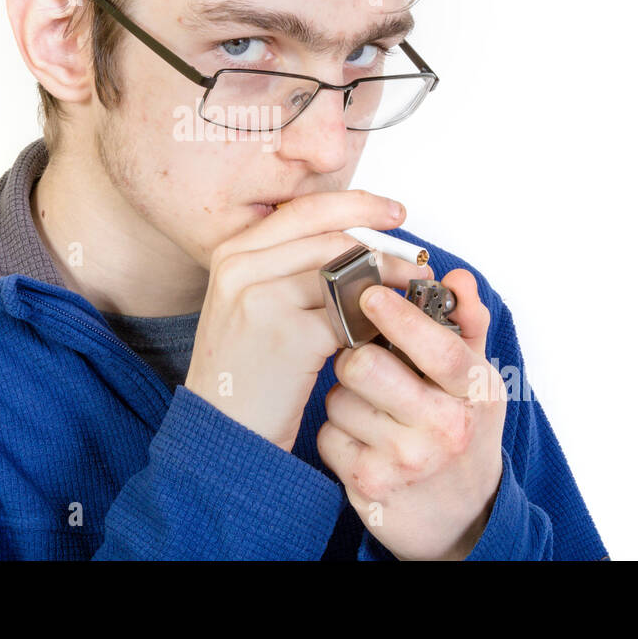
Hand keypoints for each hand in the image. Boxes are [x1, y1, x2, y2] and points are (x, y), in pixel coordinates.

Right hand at [184, 191, 433, 452]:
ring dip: (386, 286)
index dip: (358, 205)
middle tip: (417, 266)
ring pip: (343, 273)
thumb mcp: (247, 305)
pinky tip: (383, 336)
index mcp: (232, 252)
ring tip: (408, 300)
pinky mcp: (289, 335)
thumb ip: (284, 268)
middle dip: (384, 249)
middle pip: (330, 236)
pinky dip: (374, 325)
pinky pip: (349, 316)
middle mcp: (240, 267)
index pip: (305, 210)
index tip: (395, 213)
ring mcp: (261, 298)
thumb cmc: (243, 371)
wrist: (221, 433)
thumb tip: (352, 240)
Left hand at [317, 267, 506, 559]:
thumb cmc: (462, 432)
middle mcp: (444, 428)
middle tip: (366, 363)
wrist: (462, 516)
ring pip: (339, 398)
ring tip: (371, 408)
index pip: (438, 347)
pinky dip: (337, 432)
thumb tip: (458, 278)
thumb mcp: (476, 381)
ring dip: (346, 397)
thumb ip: (467, 324)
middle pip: (367, 366)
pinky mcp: (369, 485)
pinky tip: (361, 439)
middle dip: (357, 357)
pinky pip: (327, 433)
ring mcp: (406, 460)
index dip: (400, 317)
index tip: (370, 294)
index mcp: (474, 392)